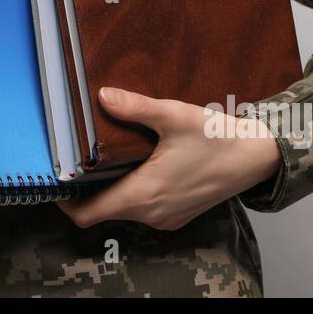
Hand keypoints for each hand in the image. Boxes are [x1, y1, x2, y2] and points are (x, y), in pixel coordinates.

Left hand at [57, 87, 282, 230]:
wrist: (257, 157)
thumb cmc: (217, 138)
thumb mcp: (173, 116)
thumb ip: (135, 107)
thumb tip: (102, 95)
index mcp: (144, 194)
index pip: (88, 214)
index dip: (65, 200)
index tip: (55, 178)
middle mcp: (151, 213)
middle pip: (102, 210)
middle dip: (85, 189)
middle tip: (75, 157)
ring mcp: (165, 217)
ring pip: (122, 208)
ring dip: (110, 188)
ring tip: (101, 157)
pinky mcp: (176, 214)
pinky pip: (142, 208)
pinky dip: (131, 191)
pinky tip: (134, 164)